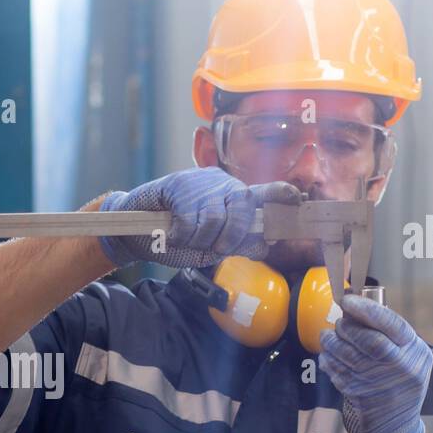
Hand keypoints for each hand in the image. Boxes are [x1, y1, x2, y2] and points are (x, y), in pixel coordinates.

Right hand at [97, 167, 300, 268]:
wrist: (135, 228)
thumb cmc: (175, 236)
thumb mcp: (209, 246)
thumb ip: (237, 244)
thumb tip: (265, 243)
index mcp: (234, 200)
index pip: (265, 193)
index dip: (280, 195)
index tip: (296, 199)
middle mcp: (222, 186)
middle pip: (242, 209)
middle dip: (231, 236)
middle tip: (214, 249)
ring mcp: (201, 183)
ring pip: (215, 219)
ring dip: (198, 240)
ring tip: (184, 239)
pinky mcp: (178, 184)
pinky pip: (189, 218)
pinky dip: (180, 235)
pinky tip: (172, 233)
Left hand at [319, 295, 432, 432]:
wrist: (395, 426)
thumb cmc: (399, 380)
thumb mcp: (407, 356)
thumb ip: (387, 334)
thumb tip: (354, 307)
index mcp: (415, 352)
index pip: (392, 325)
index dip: (367, 310)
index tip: (347, 300)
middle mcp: (402, 368)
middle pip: (370, 341)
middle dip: (348, 327)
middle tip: (340, 323)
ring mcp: (380, 384)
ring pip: (349, 356)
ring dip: (332, 342)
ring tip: (328, 337)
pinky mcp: (360, 395)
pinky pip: (338, 371)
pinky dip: (328, 360)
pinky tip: (328, 355)